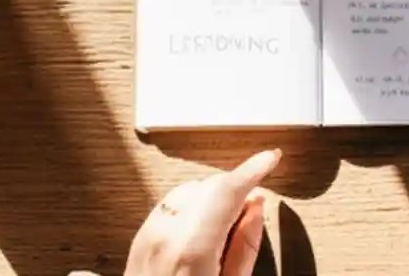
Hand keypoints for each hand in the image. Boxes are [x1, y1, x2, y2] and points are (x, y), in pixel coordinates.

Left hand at [123, 149, 280, 275]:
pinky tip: (203, 228)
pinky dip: (191, 207)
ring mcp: (148, 237)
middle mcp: (165, 237)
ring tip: (227, 224)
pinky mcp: (139, 241)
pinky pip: (170, 206)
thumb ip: (245, 246)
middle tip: (251, 206)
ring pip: (187, 191)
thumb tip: (255, 208)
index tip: (270, 158)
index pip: (226, 189)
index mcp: (192, 250)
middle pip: (207, 185)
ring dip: (210, 197)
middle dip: (233, 188)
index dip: (253, 168)